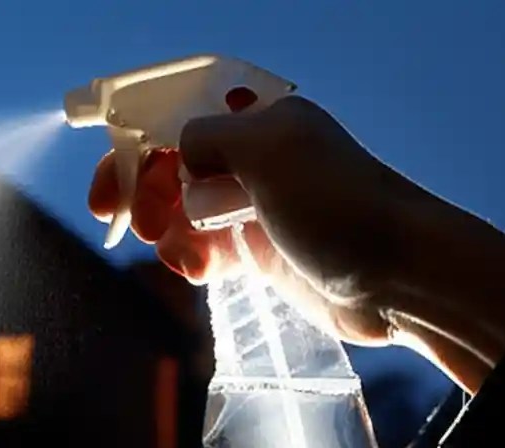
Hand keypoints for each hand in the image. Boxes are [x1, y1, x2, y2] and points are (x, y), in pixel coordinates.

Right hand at [88, 95, 504, 392]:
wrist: (397, 278)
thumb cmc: (338, 204)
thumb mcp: (268, 148)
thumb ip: (208, 136)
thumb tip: (180, 155)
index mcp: (258, 117)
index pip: (176, 113)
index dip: (133, 139)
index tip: (108, 182)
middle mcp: (253, 156)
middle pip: (168, 165)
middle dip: (141, 192)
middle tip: (126, 220)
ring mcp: (254, 205)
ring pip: (179, 212)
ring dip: (166, 234)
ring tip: (181, 257)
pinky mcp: (259, 251)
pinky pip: (202, 249)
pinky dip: (191, 260)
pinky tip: (200, 274)